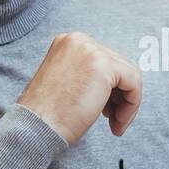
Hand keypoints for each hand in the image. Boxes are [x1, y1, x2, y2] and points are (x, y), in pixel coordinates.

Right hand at [17, 32, 142, 143]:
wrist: (34, 128)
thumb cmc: (47, 116)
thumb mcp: (68, 85)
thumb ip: (89, 76)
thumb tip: (118, 84)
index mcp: (67, 43)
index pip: (104, 61)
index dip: (111, 90)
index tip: (106, 111)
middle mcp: (79, 40)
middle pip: (118, 66)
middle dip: (120, 96)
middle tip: (112, 120)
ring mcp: (91, 50)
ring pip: (130, 74)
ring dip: (127, 103)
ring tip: (115, 125)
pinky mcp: (104, 65)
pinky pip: (134, 83)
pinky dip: (131, 105)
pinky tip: (117, 123)